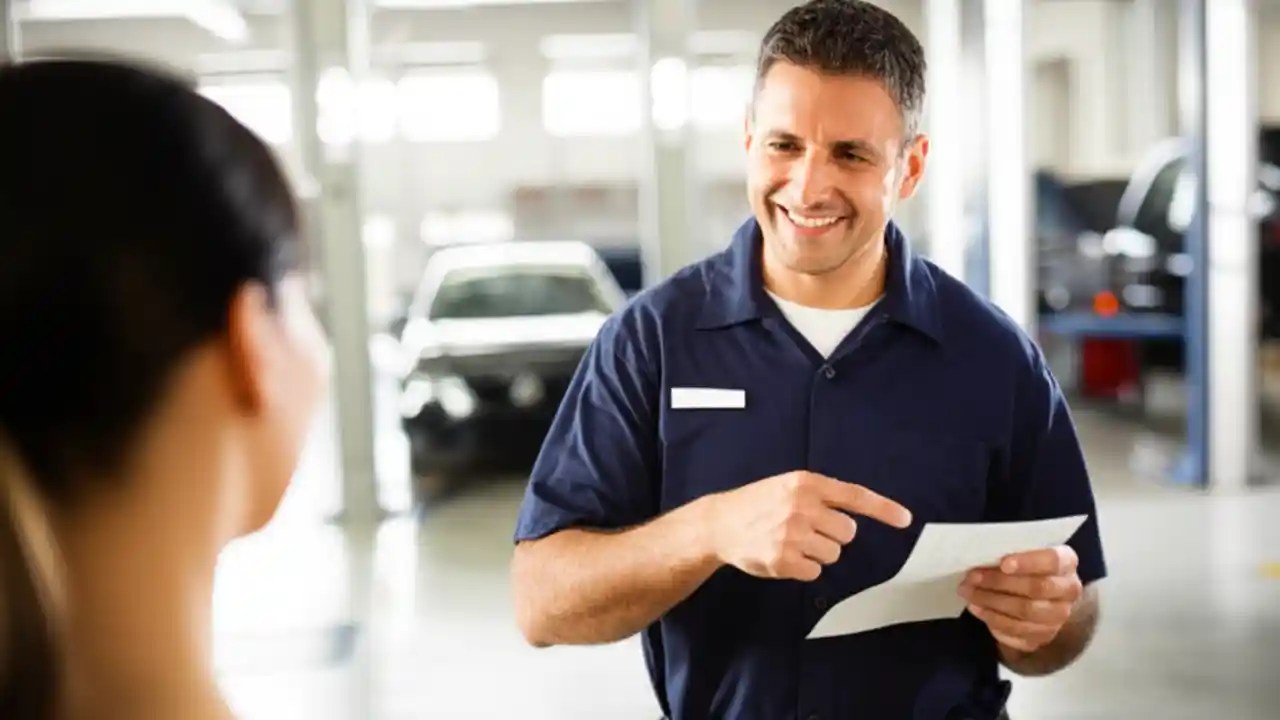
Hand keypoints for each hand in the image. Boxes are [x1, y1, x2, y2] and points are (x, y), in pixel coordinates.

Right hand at [705, 470, 911, 581]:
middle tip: (807, 530)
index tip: (906, 519)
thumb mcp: (788, 486)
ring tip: (791, 542)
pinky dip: (803, 568)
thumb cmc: (759, 503)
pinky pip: (815, 571)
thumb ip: (820, 496)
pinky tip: (784, 555)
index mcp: (805, 483)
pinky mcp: (783, 560)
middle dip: (833, 535)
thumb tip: (855, 519)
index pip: (854, 496)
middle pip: (848, 533)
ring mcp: (792, 534)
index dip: (883, 509)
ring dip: (818, 552)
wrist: (720, 523)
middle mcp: (801, 506)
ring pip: (833, 554)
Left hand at [958, 545, 1082, 653]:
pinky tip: (977, 609)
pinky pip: (1017, 633)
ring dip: (991, 602)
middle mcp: (1068, 592)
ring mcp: (1057, 619)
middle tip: (972, 577)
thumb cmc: (1026, 567)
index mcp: (1067, 563)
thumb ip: (1010, 552)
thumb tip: (982, 556)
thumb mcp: (1023, 552)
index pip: (1052, 561)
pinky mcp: (1042, 638)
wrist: (1041, 597)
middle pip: (1036, 589)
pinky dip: (993, 620)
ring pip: (1024, 613)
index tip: (1003, 563)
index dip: (1028, 563)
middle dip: (999, 583)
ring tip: (968, 593)